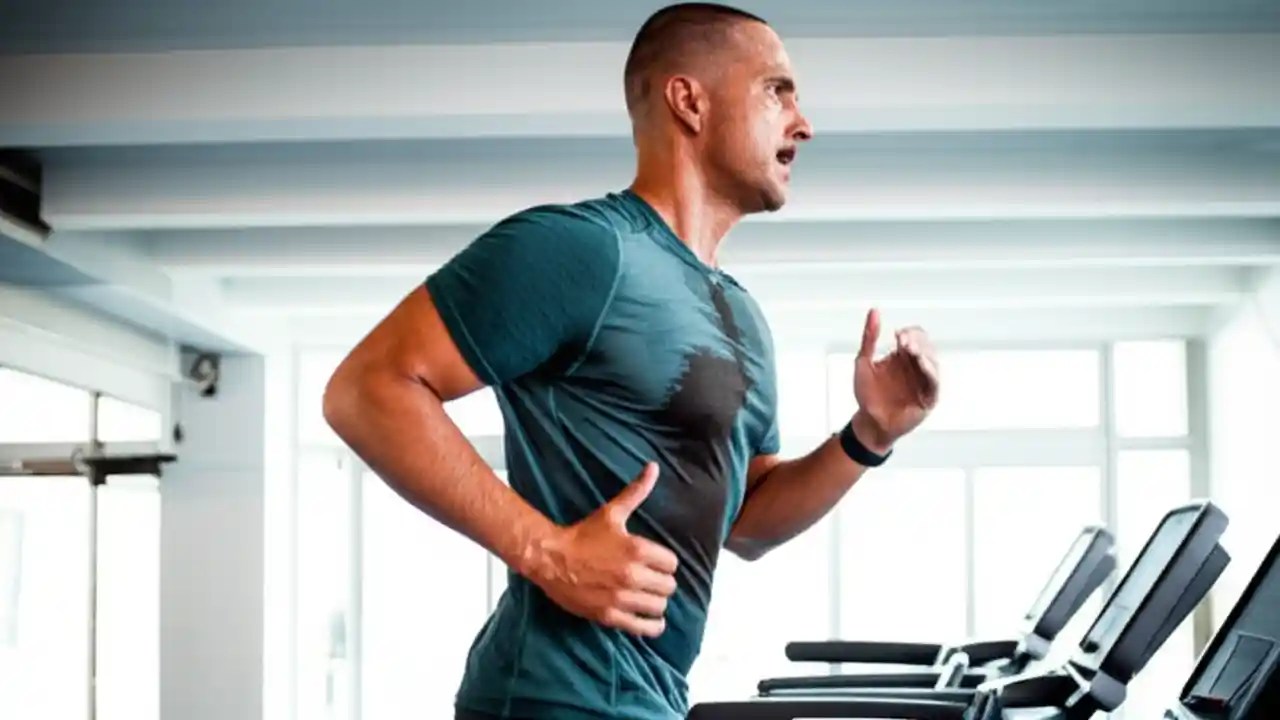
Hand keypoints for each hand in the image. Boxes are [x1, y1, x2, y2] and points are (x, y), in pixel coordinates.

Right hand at [526, 462, 678, 636]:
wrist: (550, 558)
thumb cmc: (582, 535)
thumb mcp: (611, 512)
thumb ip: (636, 492)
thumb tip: (654, 468)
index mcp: (637, 549)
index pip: (672, 563)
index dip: (665, 562)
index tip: (657, 563)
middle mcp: (632, 575)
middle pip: (668, 586)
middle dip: (662, 582)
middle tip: (653, 580)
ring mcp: (621, 598)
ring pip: (658, 607)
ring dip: (656, 603)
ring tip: (650, 598)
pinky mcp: (609, 616)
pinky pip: (642, 628)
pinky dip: (651, 626)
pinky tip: (652, 622)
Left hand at [852, 308, 939, 449]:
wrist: (868, 421)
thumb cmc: (867, 394)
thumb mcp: (864, 362)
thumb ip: (869, 337)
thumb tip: (874, 311)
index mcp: (903, 356)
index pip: (916, 336)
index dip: (910, 333)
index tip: (897, 336)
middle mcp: (916, 367)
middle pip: (926, 346)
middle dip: (916, 341)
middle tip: (902, 340)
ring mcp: (923, 382)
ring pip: (932, 362)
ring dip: (923, 353)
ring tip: (911, 349)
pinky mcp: (928, 398)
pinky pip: (934, 383)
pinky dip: (930, 372)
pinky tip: (922, 364)